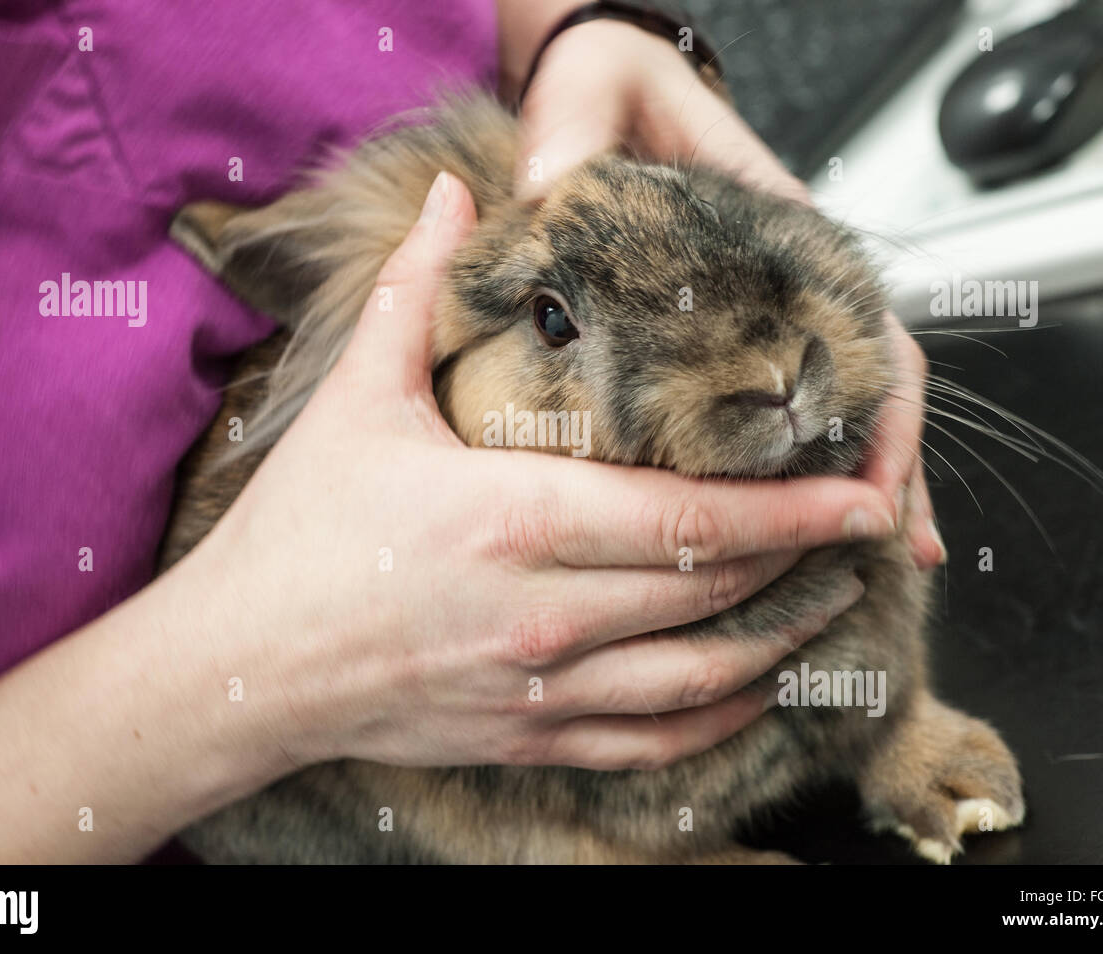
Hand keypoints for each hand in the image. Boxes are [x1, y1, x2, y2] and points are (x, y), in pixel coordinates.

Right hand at [192, 171, 898, 772]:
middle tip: (862, 531)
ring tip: (828, 602)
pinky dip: (721, 718)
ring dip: (782, 641)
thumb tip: (452, 195)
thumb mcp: (355, 400)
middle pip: (718, 591)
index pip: (693, 518)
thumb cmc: (298, 534)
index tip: (862, 493)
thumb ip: (414, 290)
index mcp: (516, 517)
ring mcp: (540, 687)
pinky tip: (754, 689)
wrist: (240, 664)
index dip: (794, 509)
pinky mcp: (529, 738)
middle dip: (806, 562)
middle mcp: (544, 612)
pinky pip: (654, 744)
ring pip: (703, 678)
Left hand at [510, 15, 943, 568]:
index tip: (875, 473)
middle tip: (884, 539)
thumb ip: (575, 129)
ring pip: (831, 403)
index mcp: (782, 230)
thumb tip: (549, 181)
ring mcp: (760, 312)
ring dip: (851, 476)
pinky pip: (774, 402)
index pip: (859, 324)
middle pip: (864, 381)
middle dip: (882, 463)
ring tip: (866, 555)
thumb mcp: (595, 92)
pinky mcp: (723, 334)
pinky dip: (793, 464)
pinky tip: (786, 519)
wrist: (599, 84)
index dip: (882, 404)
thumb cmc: (611, 87)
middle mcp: (782, 281)